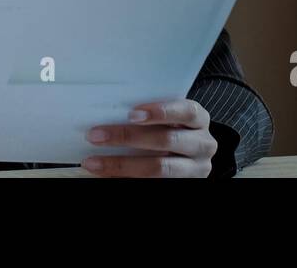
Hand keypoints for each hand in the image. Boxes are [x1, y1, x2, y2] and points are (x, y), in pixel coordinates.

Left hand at [82, 99, 216, 177]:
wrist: (189, 156)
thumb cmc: (172, 129)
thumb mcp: (169, 118)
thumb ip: (148, 114)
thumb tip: (106, 110)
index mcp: (199, 119)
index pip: (186, 112)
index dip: (160, 112)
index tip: (132, 114)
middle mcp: (203, 144)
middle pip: (166, 141)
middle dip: (127, 137)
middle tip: (96, 136)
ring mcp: (195, 169)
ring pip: (159, 168)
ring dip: (121, 165)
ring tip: (94, 163)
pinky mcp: (184, 185)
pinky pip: (154, 184)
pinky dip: (126, 179)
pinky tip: (107, 176)